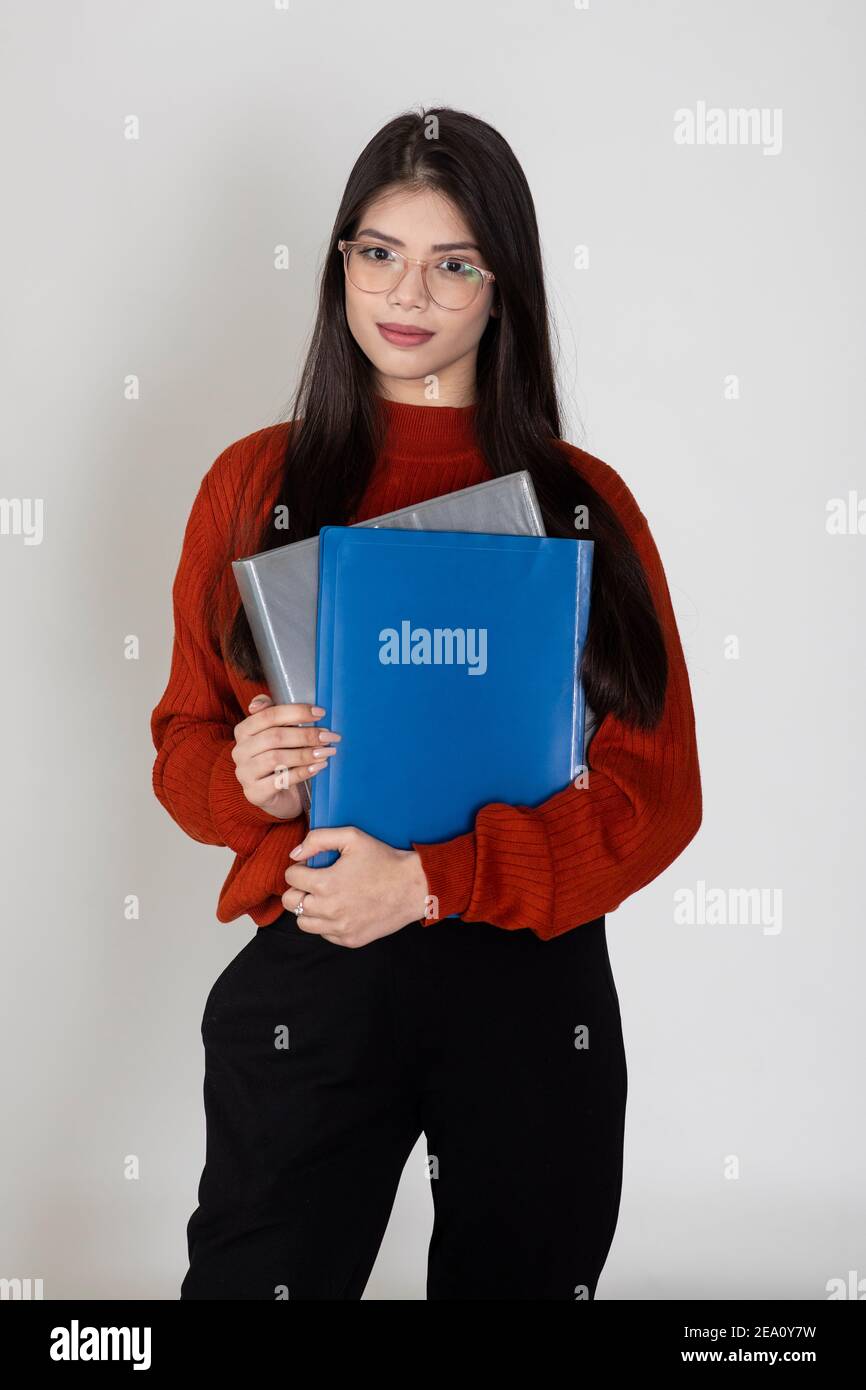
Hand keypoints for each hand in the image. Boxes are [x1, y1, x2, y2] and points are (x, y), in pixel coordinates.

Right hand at [231, 694, 340, 820]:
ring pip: (277, 758)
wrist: (278, 797)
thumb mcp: (277, 735)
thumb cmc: (280, 761)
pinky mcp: (255, 793)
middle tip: (329, 736)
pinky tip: (319, 767)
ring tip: (327, 752)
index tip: (321, 713)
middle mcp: (240, 751)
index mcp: (244, 731)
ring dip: (306, 754)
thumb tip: (261, 702)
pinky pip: (281, 780)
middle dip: (306, 735)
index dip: (296, 712)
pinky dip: (303, 772)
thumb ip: (272, 715)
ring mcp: (245, 773)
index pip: (268, 715)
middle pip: (275, 737)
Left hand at [282, 826, 431, 947]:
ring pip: (303, 922)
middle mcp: (329, 910)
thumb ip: (318, 839)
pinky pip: (324, 934)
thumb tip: (295, 854)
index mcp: (326, 884)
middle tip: (313, 882)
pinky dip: (326, 923)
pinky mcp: (349, 940)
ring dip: (309, 908)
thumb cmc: (384, 860)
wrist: (413, 887)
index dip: (300, 868)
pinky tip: (341, 909)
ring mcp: (339, 928)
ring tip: (325, 897)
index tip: (312, 866)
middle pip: (291, 902)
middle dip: (298, 889)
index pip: (290, 877)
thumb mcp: (352, 837)